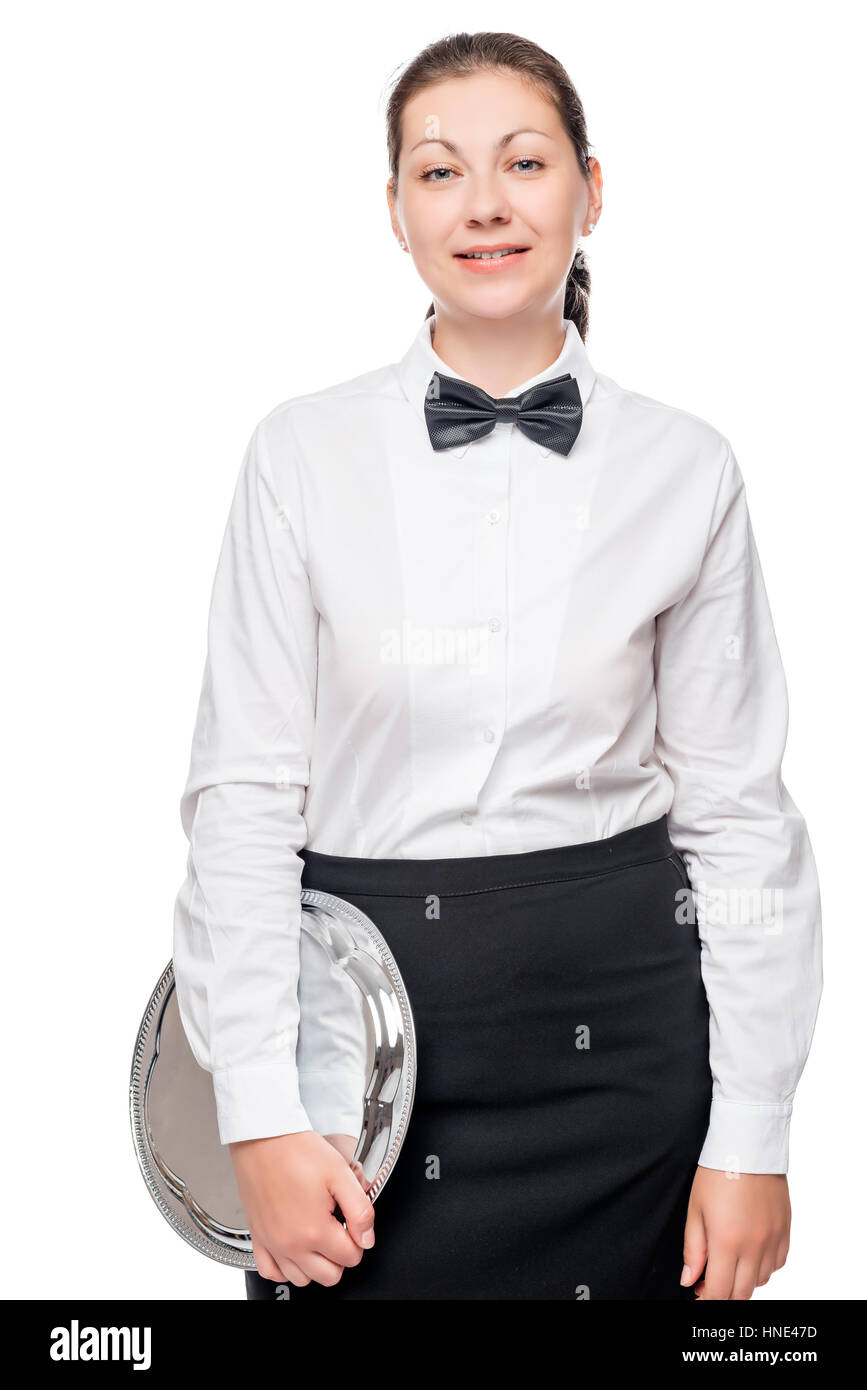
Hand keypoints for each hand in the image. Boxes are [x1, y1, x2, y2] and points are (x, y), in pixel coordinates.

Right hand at [229, 1130, 374, 1286]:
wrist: (264, 1137)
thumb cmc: (298, 1151)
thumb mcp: (341, 1174)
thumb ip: (360, 1211)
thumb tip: (367, 1239)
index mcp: (314, 1230)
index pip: (351, 1257)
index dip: (358, 1239)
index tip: (352, 1221)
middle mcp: (291, 1244)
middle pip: (329, 1276)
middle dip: (340, 1255)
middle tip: (339, 1227)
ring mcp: (272, 1243)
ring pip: (302, 1279)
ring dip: (315, 1264)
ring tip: (318, 1234)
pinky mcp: (258, 1238)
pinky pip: (272, 1272)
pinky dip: (285, 1268)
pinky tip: (294, 1248)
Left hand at [681, 1165, 790, 1299]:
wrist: (748, 1146)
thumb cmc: (717, 1173)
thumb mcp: (695, 1210)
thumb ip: (693, 1250)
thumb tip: (689, 1279)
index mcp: (727, 1242)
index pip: (720, 1291)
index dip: (707, 1298)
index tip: (699, 1292)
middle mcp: (754, 1246)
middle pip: (742, 1293)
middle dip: (724, 1294)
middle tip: (710, 1282)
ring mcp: (773, 1240)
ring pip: (760, 1281)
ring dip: (743, 1281)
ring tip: (729, 1263)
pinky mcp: (785, 1231)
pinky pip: (777, 1264)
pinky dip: (763, 1267)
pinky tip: (750, 1254)